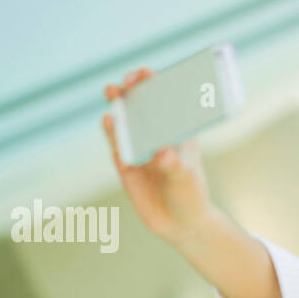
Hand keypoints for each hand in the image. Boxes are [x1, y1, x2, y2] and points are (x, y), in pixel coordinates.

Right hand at [101, 67, 216, 247]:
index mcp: (177, 132)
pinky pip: (116, 141)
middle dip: (134, 89)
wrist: (179, 224)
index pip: (165, 101)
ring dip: (119, 104)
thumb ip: (174, 166)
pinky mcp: (124, 162)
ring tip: (113, 91)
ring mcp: (139, 147)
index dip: (155, 84)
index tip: (148, 74)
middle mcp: (156, 135)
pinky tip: (108, 119)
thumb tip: (162, 153)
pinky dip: (112, 129)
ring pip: (126, 119)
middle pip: (142, 104)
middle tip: (128, 81)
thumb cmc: (190, 195)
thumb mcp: (185, 180)